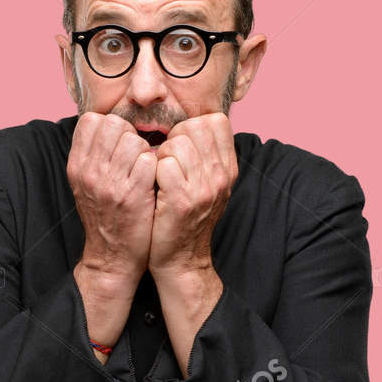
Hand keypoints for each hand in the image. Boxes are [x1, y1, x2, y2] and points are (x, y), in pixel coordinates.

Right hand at [69, 111, 156, 285]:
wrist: (112, 256)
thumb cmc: (105, 215)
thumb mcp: (86, 183)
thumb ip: (93, 153)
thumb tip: (108, 123)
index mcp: (77, 165)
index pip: (92, 120)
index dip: (111, 125)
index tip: (119, 143)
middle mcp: (89, 172)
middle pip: (114, 124)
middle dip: (130, 134)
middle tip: (135, 156)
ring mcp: (110, 183)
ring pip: (134, 140)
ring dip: (145, 150)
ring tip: (144, 168)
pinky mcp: (134, 195)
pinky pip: (149, 160)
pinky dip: (156, 165)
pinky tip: (154, 179)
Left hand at [150, 112, 236, 276]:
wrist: (182, 260)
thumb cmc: (187, 218)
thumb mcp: (208, 185)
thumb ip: (207, 156)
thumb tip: (193, 124)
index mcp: (229, 168)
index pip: (217, 121)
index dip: (193, 126)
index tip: (183, 145)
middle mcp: (221, 176)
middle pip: (195, 126)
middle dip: (174, 137)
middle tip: (167, 159)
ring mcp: (204, 188)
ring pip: (177, 143)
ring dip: (161, 154)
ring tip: (159, 174)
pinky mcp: (182, 200)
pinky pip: (163, 164)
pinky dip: (152, 170)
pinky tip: (153, 185)